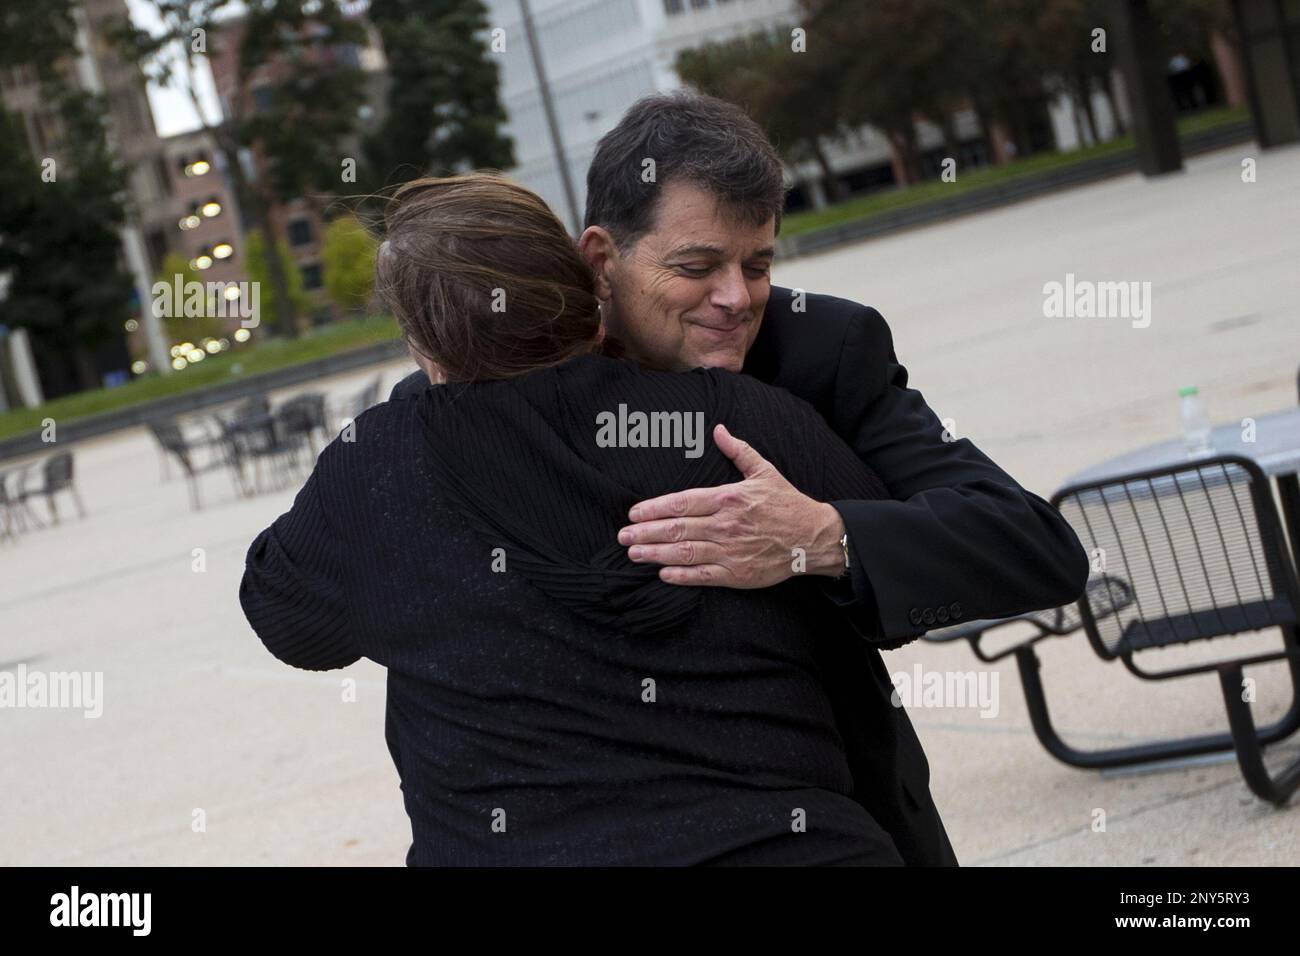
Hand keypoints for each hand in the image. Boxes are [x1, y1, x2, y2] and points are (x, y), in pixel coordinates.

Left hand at [617, 424, 846, 586]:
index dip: (655, 509)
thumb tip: (718, 429)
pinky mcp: (737, 574)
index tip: (634, 512)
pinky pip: (704, 576)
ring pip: (685, 553)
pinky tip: (663, 574)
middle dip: (646, 532)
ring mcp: (730, 551)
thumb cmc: (786, 502)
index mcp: (728, 498)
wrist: (813, 536)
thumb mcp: (764, 470)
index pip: (682, 503)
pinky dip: (681, 576)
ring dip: (656, 554)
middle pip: (677, 529)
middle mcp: (725, 525)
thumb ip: (738, 450)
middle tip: (623, 535)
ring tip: (634, 553)